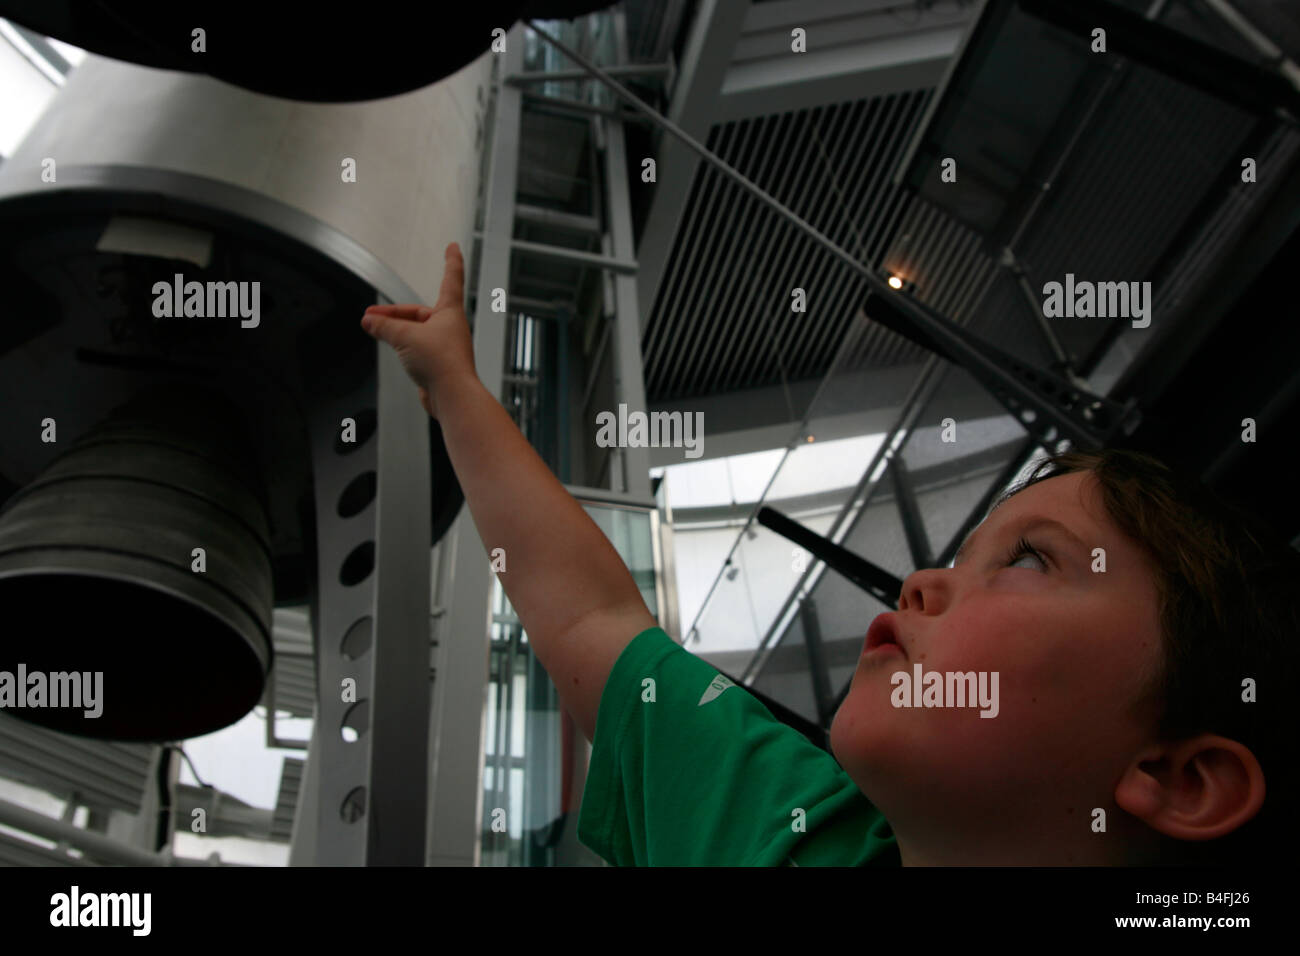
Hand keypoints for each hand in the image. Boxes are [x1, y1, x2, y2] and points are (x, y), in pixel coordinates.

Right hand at [360, 242, 475, 418]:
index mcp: (450, 311)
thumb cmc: (442, 363)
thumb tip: (369, 322)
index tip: (453, 247)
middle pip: (418, 312)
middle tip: (370, 317)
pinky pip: (416, 348)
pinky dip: (401, 346)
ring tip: (374, 330)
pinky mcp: (438, 363)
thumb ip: (384, 328)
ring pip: (415, 331)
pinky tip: (390, 349)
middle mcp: (450, 327)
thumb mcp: (405, 337)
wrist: (452, 396)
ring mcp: (444, 346)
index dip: (451, 261)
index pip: (452, 278)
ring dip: (394, 330)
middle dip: (393, 314)